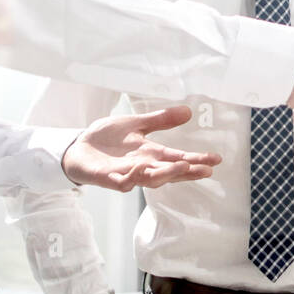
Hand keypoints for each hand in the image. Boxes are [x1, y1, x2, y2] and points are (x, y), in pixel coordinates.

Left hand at [61, 105, 220, 190]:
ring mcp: (126, 174)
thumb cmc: (106, 138)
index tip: (216, 160)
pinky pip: (123, 182)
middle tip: (206, 169)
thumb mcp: (136, 124)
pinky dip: (133, 177)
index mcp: (151, 154)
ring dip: (166, 174)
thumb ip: (161, 120)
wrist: (77, 148)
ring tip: (183, 166)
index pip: (178, 158)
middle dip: (187, 171)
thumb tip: (188, 111)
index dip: (197, 160)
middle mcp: (143, 166)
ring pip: (150, 180)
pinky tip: (143, 168)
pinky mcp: (108, 178)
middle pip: (169, 172)